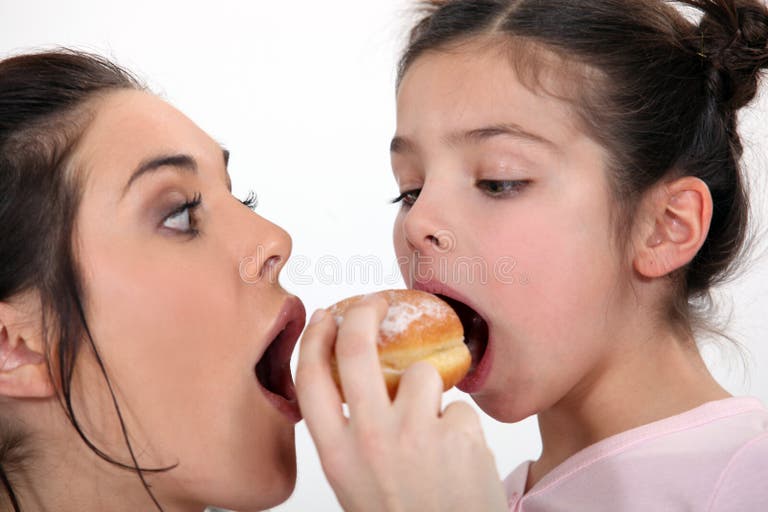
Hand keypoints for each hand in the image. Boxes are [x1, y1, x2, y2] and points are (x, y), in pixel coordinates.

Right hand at [296, 295, 507, 511]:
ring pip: (424, 374)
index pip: (310, 378)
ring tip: (436, 434)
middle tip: (373, 302)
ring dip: (431, 394)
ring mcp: (416, 434)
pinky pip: (459, 409)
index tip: (327, 316)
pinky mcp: (458, 435)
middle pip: (357, 349)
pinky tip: (460, 459)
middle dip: (363, 312)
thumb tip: (360, 382)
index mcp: (337, 454)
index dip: (316, 338)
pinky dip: (460, 428)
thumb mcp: (356, 481)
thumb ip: (351, 435)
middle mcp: (370, 438)